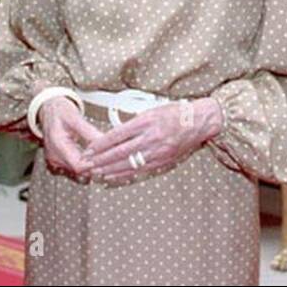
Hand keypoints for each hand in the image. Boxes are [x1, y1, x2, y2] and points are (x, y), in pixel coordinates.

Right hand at [40, 96, 102, 179]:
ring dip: (89, 168)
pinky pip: (72, 170)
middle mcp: (54, 156)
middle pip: (78, 172)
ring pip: (76, 173)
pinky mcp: (56, 162)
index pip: (77, 165)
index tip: (105, 159)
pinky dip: (83, 167)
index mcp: (57, 144)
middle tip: (107, 158)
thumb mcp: (76, 118)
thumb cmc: (60, 111)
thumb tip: (104, 141)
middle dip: (93, 167)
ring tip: (101, 158)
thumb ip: (89, 132)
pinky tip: (91, 160)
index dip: (93, 165)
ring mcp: (54, 160)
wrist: (49, 110)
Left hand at [84, 98, 221, 183]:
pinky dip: (124, 174)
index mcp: (146, 121)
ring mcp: (157, 151)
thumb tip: (114, 134)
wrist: (199, 121)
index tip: (89, 149)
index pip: (117, 135)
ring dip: (110, 169)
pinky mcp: (162, 160)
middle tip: (87, 164)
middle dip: (101, 159)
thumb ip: (134, 121)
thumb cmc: (175, 113)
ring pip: (128, 163)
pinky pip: (140, 169)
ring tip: (96, 173)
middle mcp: (150, 137)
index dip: (101, 144)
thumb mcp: (152, 110)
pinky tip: (113, 176)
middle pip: (120, 151)